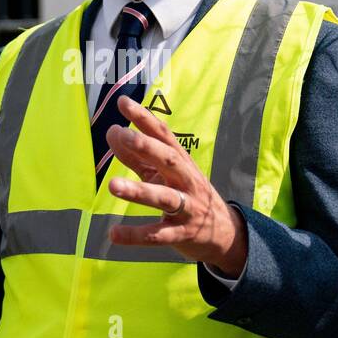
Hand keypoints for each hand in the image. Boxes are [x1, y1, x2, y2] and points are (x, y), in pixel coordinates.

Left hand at [105, 95, 248, 276]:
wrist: (224, 234)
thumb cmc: (188, 196)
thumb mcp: (165, 174)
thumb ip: (137, 156)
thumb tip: (112, 132)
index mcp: (181, 163)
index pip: (163, 135)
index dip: (144, 118)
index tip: (123, 102)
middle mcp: (186, 181)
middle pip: (169, 159)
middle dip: (147, 146)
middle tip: (123, 134)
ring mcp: (187, 208)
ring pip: (164, 197)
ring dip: (138, 191)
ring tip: (112, 185)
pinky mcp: (182, 235)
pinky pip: (158, 235)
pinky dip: (135, 235)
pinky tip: (113, 234)